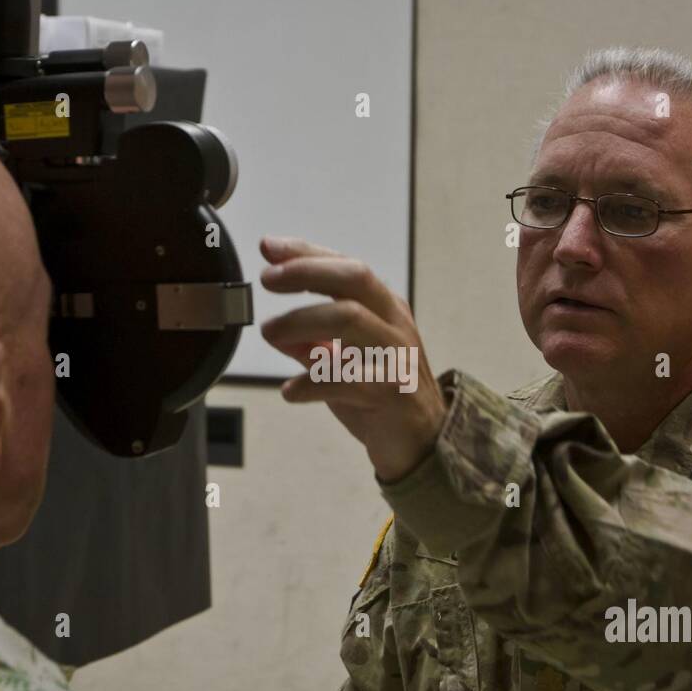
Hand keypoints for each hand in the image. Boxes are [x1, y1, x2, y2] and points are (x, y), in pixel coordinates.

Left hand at [259, 236, 445, 482]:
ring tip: (271, 333)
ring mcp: (397, 355)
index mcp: (385, 309)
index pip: (346, 267)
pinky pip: (345, 378)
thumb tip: (276, 332)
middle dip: (306, 273)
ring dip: (301, 321)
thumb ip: (313, 343)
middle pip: (354, 279)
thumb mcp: (345, 361)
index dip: (307, 253)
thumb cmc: (383, 395)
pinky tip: (291, 391)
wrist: (423, 443)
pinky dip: (310, 382)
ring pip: (350, 318)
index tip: (269, 247)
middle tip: (268, 280)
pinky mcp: (393, 391)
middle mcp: (395, 324)